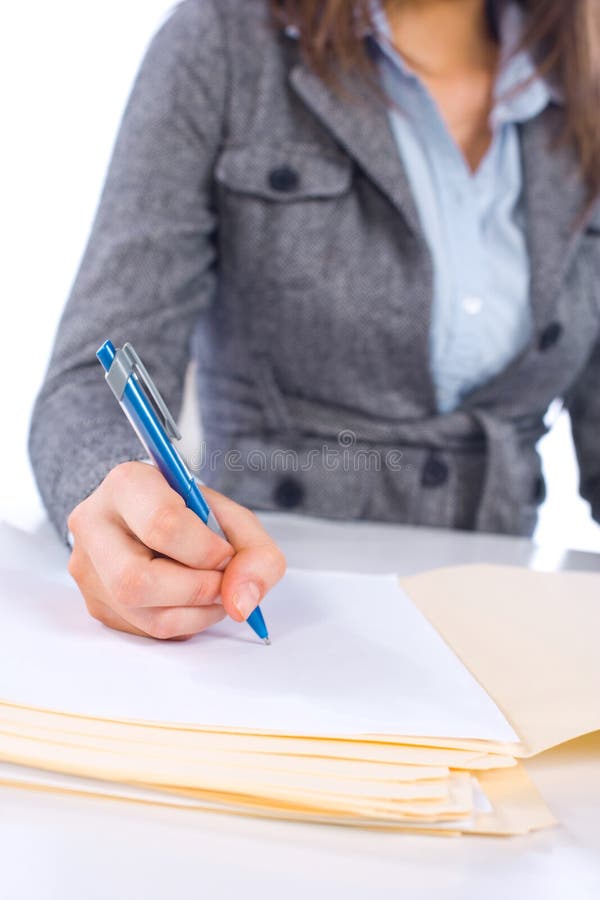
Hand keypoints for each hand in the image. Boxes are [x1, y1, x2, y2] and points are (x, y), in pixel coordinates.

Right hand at [67, 461, 285, 638]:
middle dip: (197, 589)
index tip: (225, 553)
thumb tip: (241, 603)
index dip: (205, 550)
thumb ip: (254, 552)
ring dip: (196, 613)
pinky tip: (191, 601)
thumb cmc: (190, 513)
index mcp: (127, 485)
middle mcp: (95, 525)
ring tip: (213, 591)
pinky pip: (146, 632)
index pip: (162, 525)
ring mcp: (88, 568)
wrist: (154, 519)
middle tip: (222, 582)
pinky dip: (184, 623)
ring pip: (142, 614)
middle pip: (137, 580)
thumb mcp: (231, 517)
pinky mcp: (96, 604)